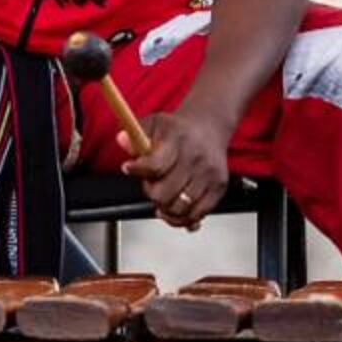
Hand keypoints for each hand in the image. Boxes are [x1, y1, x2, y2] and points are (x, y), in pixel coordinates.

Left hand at [118, 108, 231, 230]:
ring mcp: (208, 174)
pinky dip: (183, 218)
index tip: (128, 168)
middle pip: (164, 194)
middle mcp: (195, 157)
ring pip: (179, 208)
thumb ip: (135, 135)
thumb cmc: (178, 130)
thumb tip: (122, 139)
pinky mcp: (218, 187)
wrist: (208, 128)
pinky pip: (197, 214)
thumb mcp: (154, 124)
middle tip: (152, 184)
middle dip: (151, 193)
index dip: (138, 171)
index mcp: (177, 139)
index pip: (154, 165)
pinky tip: (176, 208)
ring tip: (164, 196)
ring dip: (166, 208)